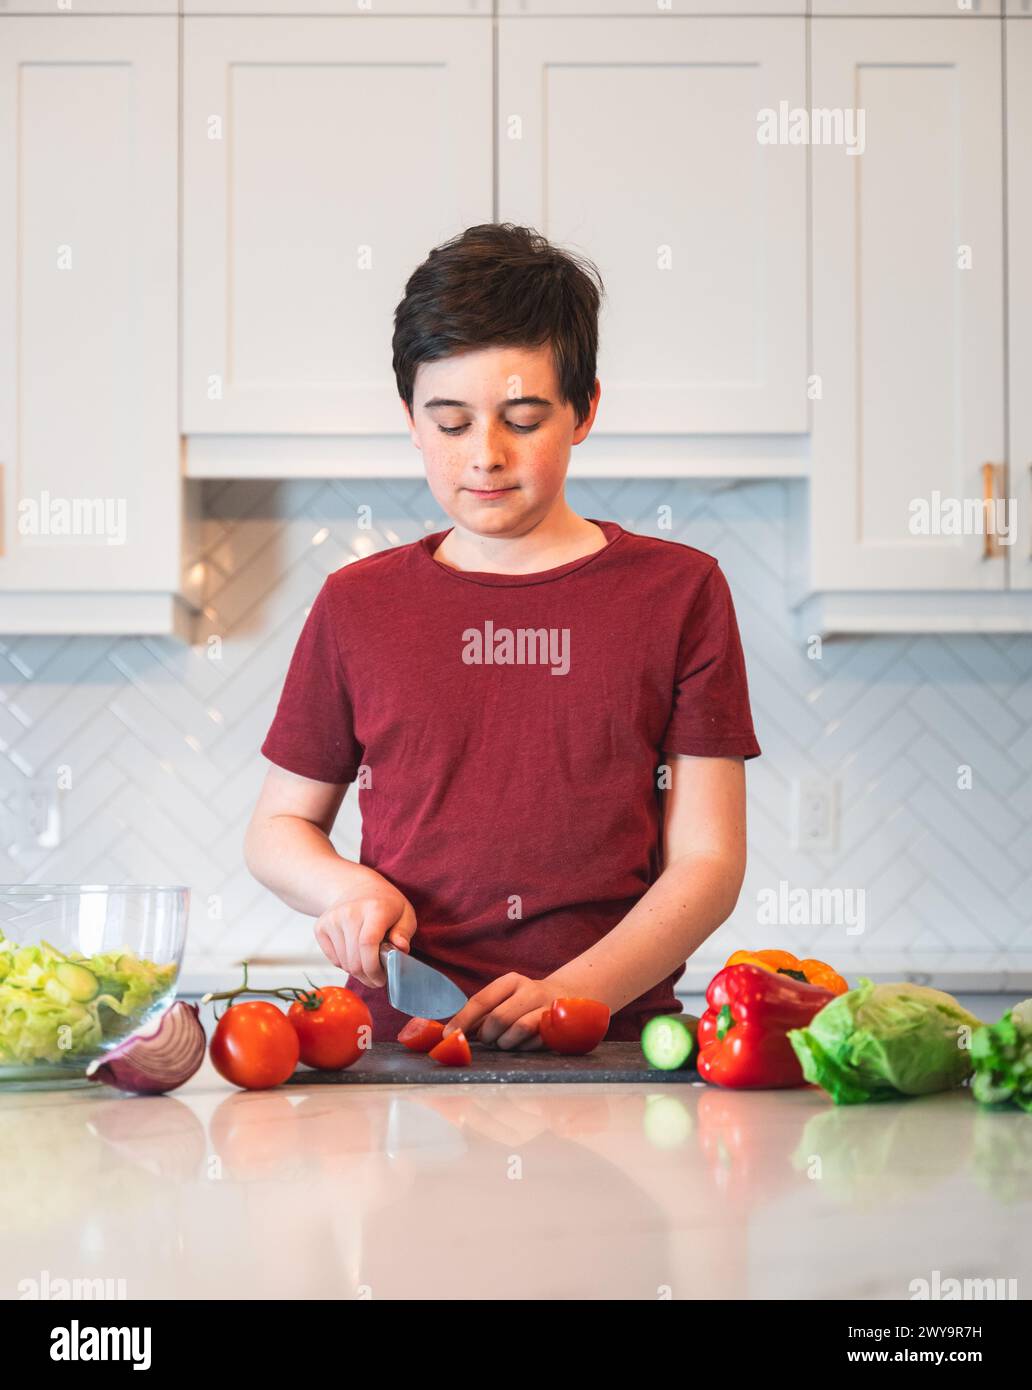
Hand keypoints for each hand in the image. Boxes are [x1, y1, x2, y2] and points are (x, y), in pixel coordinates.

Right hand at [313, 881, 415, 987]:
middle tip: (377, 979)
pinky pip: (334, 960)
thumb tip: (400, 948)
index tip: (382, 978)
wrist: (356, 888)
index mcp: (375, 908)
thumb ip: (405, 932)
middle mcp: (350, 912)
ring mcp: (332, 920)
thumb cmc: (384, 903)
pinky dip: (345, 964)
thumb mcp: (405, 913)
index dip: (374, 967)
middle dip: (368, 977)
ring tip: (368, 965)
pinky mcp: (320, 928)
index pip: (368, 943)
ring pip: (344, 963)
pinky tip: (355, 953)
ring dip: (357, 972)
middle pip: (355, 959)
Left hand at [443, 972, 574, 1051]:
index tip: (448, 1034)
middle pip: (498, 1018)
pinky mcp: (557, 1025)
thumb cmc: (523, 1003)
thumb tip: (451, 1033)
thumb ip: (480, 1015)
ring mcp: (546, 1007)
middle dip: (487, 1035)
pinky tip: (523, 1042)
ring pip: (518, 1030)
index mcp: (511, 981)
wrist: (567, 997)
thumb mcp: (503, 1000)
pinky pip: (533, 1042)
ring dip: (505, 1042)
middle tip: (487, 1039)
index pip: (481, 1000)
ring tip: (505, 1041)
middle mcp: (530, 990)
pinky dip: (522, 1047)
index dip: (463, 1019)